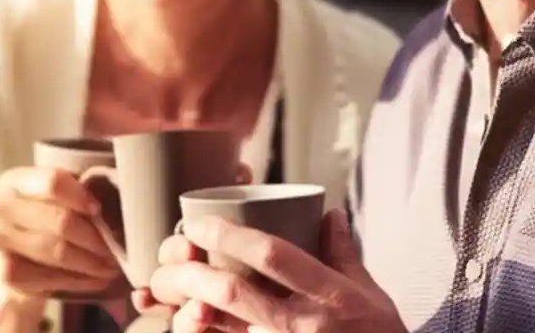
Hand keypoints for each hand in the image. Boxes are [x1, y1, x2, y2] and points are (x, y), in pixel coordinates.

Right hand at [0, 166, 120, 297]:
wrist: (14, 252)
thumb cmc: (44, 215)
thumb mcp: (56, 196)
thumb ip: (77, 192)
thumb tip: (112, 208)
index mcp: (15, 180)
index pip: (53, 183)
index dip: (82, 196)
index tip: (100, 210)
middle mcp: (1, 208)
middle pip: (60, 221)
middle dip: (95, 237)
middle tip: (117, 247)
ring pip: (57, 251)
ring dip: (91, 261)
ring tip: (112, 265)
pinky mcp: (8, 273)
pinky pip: (51, 278)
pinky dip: (79, 280)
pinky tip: (95, 279)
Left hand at [144, 210, 405, 332]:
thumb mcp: (370, 292)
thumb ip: (344, 252)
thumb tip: (329, 213)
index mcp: (328, 293)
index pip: (272, 255)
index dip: (230, 235)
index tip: (200, 222)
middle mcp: (303, 324)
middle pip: (234, 292)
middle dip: (194, 272)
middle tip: (172, 258)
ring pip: (224, 329)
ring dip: (188, 310)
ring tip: (164, 293)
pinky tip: (190, 323)